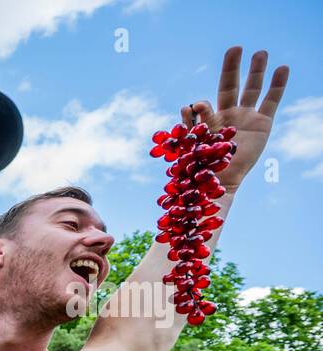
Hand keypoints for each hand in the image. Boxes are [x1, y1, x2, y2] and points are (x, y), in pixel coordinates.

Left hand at [183, 47, 288, 191]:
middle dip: (232, 67)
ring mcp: (246, 118)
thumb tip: (186, 106)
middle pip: (230, 85)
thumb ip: (189, 127)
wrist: (224, 184)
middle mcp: (227, 116)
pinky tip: (282, 68)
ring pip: (252, 89)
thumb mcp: (193, 148)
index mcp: (208, 122)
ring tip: (261, 52)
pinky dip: (277, 85)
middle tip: (235, 48)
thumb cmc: (204, 171)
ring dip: (256, 71)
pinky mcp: (263, 123)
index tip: (196, 106)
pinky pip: (272, 100)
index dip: (200, 106)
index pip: (204, 106)